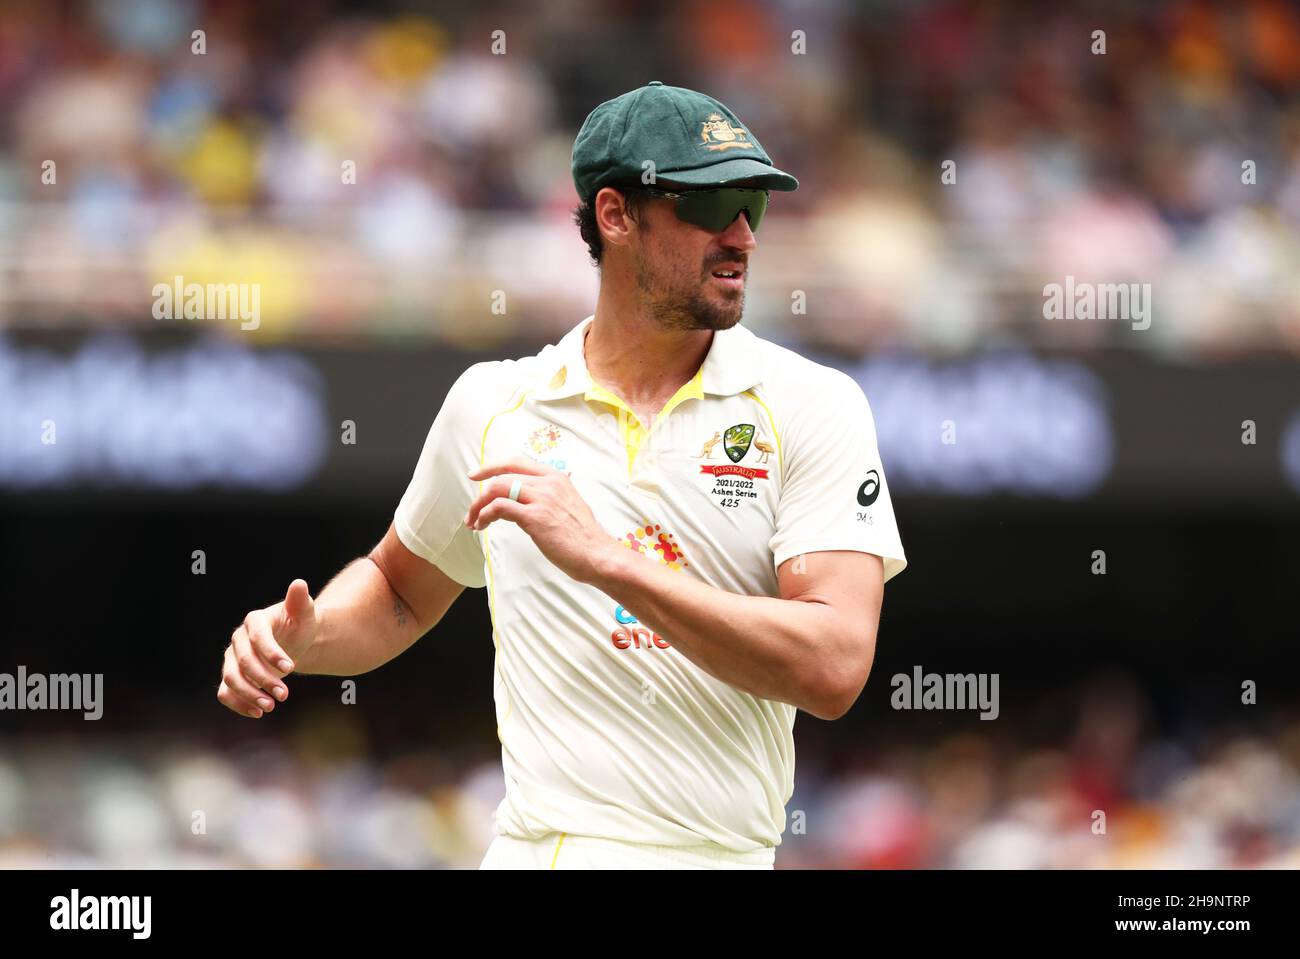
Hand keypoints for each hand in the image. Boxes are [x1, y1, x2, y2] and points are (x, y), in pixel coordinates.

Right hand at [218, 579, 316, 718]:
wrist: (294, 641)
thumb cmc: (300, 625)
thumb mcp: (304, 613)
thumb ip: (300, 601)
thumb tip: (299, 583)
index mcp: (254, 621)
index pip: (258, 638)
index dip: (272, 653)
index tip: (291, 668)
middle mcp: (238, 639)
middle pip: (244, 662)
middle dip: (264, 679)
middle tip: (284, 695)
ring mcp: (232, 659)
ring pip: (231, 679)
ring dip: (249, 695)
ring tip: (271, 706)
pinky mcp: (231, 676)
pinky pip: (225, 693)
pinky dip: (238, 704)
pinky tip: (258, 713)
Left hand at [466, 458, 622, 583]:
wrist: (597, 554)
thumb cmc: (583, 536)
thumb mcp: (568, 504)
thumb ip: (549, 496)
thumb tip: (526, 501)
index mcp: (556, 477)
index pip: (516, 462)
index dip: (491, 467)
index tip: (476, 475)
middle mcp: (548, 482)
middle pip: (502, 477)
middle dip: (481, 494)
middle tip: (472, 512)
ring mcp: (542, 498)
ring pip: (498, 489)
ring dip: (479, 506)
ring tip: (474, 522)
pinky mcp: (535, 517)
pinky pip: (500, 507)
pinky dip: (485, 515)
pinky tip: (483, 525)